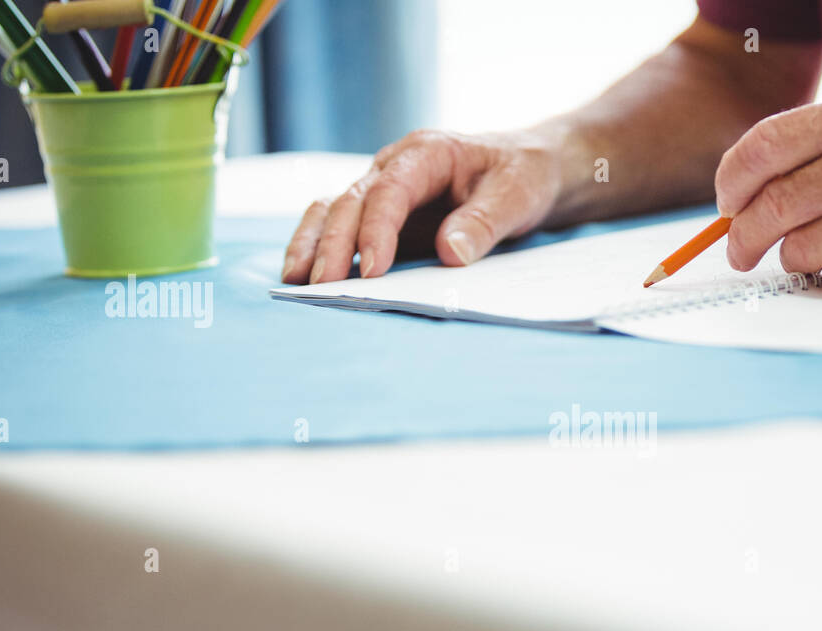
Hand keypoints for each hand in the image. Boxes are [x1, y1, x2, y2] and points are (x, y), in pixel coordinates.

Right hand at [282, 129, 563, 283]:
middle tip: (323, 287)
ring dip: (313, 245)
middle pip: (350, 201)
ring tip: (295, 282)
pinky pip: (340, 228)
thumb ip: (484, 223)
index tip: (372, 269)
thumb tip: (450, 254)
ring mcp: (383, 192)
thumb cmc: (521, 177)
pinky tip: (306, 277)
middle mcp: (394, 167)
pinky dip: (320, 249)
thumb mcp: (516, 196)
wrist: (526, 171)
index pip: (389, 190)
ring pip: (332, 210)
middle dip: (334, 244)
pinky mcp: (381, 218)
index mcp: (426, 153)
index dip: (376, 230)